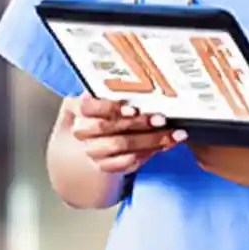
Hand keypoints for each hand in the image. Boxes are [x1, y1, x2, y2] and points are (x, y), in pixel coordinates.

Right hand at [69, 95, 186, 174]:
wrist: (89, 138)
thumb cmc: (101, 109)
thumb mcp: (102, 96)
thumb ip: (115, 91)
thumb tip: (143, 84)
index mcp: (78, 108)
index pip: (87, 106)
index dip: (110, 108)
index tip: (133, 109)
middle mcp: (81, 131)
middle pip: (107, 128)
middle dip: (137, 123)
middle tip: (161, 120)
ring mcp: (91, 150)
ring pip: (118, 146)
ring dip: (148, 140)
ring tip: (171, 135)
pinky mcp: (103, 165)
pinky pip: (125, 163)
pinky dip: (146, 154)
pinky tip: (162, 146)